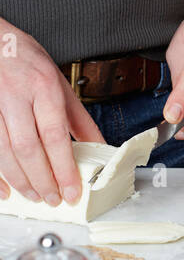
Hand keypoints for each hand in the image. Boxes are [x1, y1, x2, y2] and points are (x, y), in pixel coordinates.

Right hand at [0, 24, 104, 206]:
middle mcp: (18, 97)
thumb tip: (99, 145)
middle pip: (29, 148)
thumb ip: (78, 118)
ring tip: (35, 196)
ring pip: (5, 152)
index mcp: (44, 88)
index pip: (55, 135)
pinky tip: (5, 190)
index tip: (72, 190)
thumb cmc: (28, 60)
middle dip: (42, 179)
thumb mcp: (60, 83)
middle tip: (53, 199)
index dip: (64, 167)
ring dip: (21, 180)